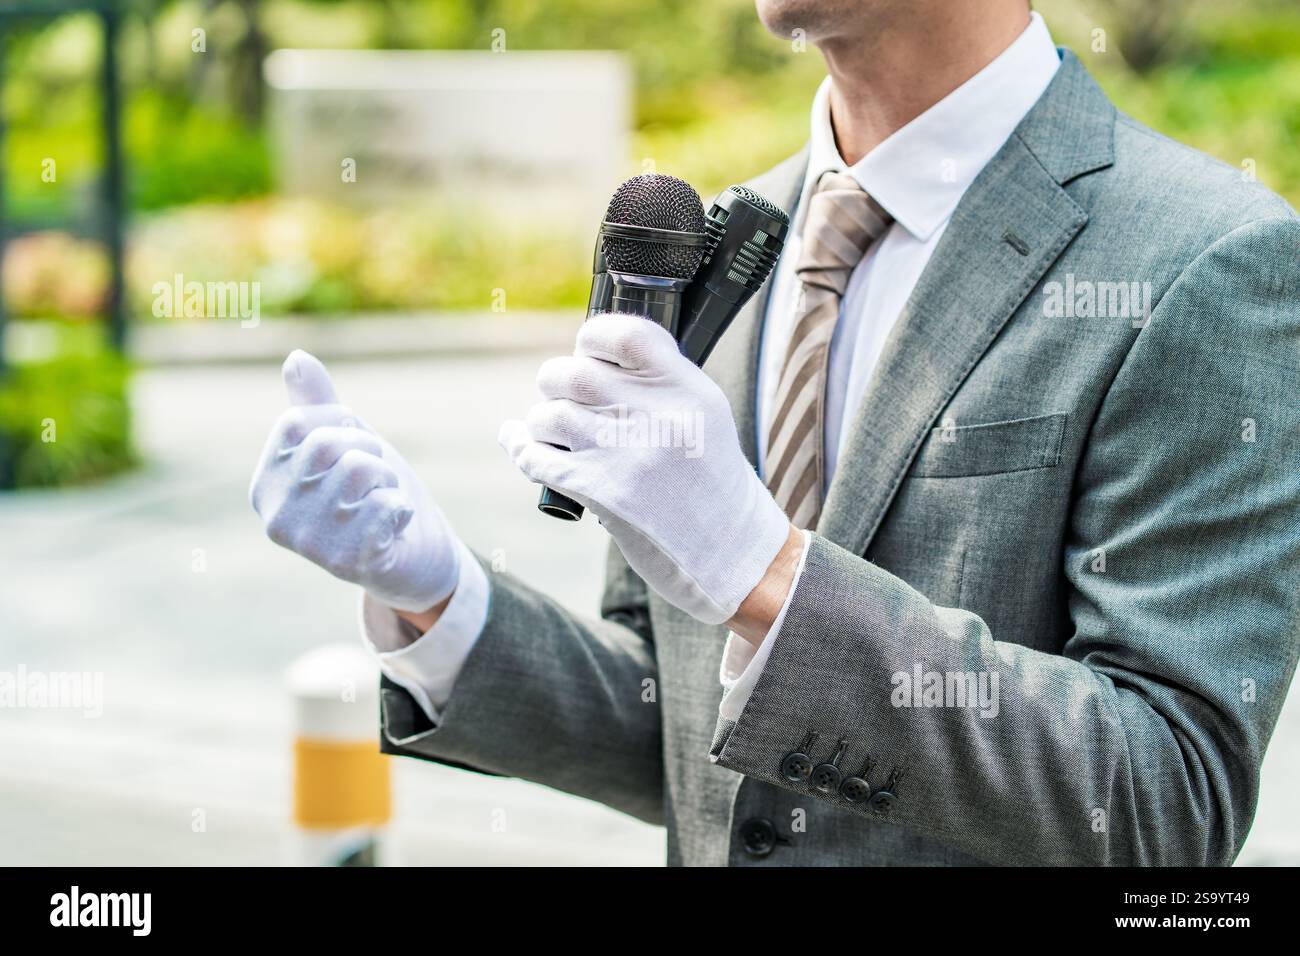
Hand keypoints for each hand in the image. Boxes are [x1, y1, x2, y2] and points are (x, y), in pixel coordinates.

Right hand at [250, 350, 459, 613]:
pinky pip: (384, 503)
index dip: (343, 427)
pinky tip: (393, 528)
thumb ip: (318, 404)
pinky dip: (400, 508)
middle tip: (376, 483)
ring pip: (361, 469)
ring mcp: (307, 542)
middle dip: (370, 452)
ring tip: (383, 502)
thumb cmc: (374, 495)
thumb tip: (297, 357)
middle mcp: (276, 516)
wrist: (413, 559)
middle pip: (330, 443)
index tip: (355, 454)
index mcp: (266, 484)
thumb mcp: (346, 442)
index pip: (300, 422)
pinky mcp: (345, 562)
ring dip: (388, 480)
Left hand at [499, 314, 791, 624]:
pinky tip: (518, 441)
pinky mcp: (603, 493)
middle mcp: (658, 416)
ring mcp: (627, 455)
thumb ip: (658, 383)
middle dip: (555, 381)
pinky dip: (521, 448)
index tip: (587, 351)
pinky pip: (538, 458)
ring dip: (541, 421)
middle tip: (562, 395)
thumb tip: (589, 359)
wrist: (733, 550)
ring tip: (553, 430)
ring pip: (550, 415)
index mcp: (687, 389)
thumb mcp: (705, 414)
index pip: (625, 335)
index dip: (594, 337)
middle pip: (574, 373)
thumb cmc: (712, 480)